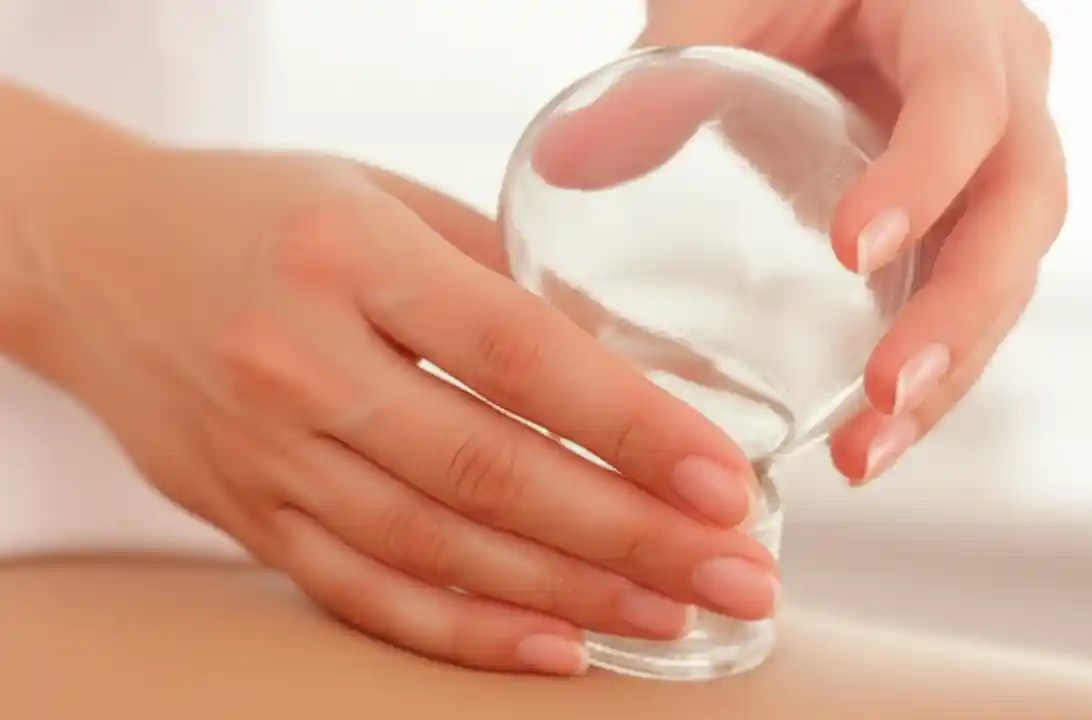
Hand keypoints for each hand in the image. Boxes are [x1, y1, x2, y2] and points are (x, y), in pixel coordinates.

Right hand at [6, 129, 777, 673]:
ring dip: (570, 595)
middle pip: (493, 471)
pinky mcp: (246, 516)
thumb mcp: (386, 199)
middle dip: (632, 536)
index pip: (522, 355)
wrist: (91, 255)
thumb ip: (506, 273)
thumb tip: (633, 361)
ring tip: (673, 617)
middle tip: (736, 574)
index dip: (634, 426)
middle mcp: (302, 361)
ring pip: (439, 548)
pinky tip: (554, 649)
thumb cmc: (258, 212)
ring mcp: (266, 453)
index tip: (724, 480)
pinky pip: (364, 592)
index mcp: (353, 257)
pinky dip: (464, 631)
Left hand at [554, 0, 1066, 482]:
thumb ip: (665, 61)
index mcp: (958, 23)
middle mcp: (1006, 98)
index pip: (967, 102)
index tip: (853, 251)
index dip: (924, 176)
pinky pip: (963, 300)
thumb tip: (565, 164)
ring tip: (867, 452)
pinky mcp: (963, 223)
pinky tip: (867, 434)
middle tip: (885, 395)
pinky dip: (925, 373)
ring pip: (1005, 278)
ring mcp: (993, 168)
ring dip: (947, 375)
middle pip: (1018, 214)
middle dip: (959, 315)